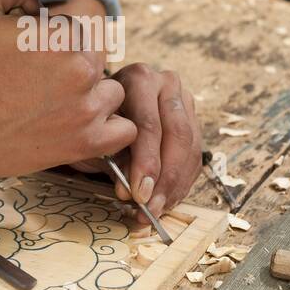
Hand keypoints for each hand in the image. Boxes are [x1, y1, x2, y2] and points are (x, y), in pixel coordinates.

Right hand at [0, 0, 135, 177]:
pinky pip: (124, 131)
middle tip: (41, 72)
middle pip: (102, 51)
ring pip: (113, 90)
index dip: (64, 23)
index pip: (90, 14)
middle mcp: (82, 71)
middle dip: (76, 55)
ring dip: (93, 91)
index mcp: (62, 35)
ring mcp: (87, 111)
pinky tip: (81, 121)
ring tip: (57, 98)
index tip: (41, 39)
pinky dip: (110, 126)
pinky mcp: (84, 143)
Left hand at [88, 63, 202, 223]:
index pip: (149, 125)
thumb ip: (112, 156)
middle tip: (151, 206)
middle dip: (164, 177)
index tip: (138, 194)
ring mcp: (184, 101)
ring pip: (190, 147)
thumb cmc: (94, 117)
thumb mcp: (95, 132)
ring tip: (158, 210)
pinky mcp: (193, 119)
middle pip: (177, 135)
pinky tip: (168, 200)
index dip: (146, 163)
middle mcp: (167, 84)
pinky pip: (195, 155)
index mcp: (139, 79)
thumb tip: (129, 192)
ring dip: (175, 184)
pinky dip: (182, 182)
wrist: (104, 102)